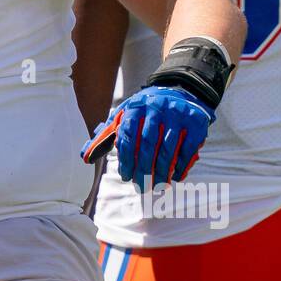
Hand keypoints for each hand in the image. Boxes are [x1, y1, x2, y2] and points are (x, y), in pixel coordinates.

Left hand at [88, 86, 214, 187]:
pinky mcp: (195, 122)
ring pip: (168, 148)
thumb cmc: (145, 112)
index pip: (127, 136)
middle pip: (148, 145)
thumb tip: (85, 157)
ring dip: (162, 171)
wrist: (179, 92)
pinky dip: (181, 166)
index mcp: (135, 107)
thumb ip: (105, 138)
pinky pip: (187, 148)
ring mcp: (177, 114)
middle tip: (142, 187)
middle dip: (144, 169)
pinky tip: (174, 177)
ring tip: (157, 186)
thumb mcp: (124, 118)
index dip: (126, 159)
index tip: (126, 176)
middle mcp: (156, 108)